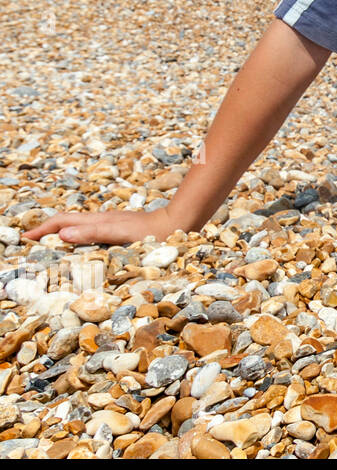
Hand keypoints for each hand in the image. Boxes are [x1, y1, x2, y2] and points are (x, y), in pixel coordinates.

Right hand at [22, 205, 178, 245]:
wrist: (180, 224)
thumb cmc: (153, 232)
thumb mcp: (121, 234)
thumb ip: (94, 233)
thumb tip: (62, 234)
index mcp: (98, 220)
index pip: (61, 222)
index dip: (42, 229)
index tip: (24, 240)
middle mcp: (102, 220)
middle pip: (66, 222)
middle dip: (46, 231)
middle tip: (29, 245)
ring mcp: (111, 224)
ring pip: (78, 227)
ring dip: (60, 235)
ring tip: (47, 248)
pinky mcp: (119, 230)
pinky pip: (90, 232)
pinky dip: (77, 238)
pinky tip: (79, 249)